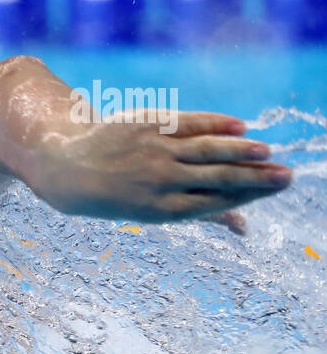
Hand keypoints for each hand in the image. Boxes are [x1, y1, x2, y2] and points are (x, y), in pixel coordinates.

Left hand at [28, 112, 291, 224]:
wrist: (67, 165)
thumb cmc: (120, 192)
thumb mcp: (153, 210)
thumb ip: (201, 216)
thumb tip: (245, 230)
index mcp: (162, 209)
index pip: (215, 202)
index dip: (248, 195)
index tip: (277, 187)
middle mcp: (159, 181)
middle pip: (216, 178)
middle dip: (254, 178)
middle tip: (287, 176)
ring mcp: (153, 151)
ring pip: (206, 150)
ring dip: (240, 151)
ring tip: (267, 152)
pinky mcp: (147, 124)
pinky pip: (189, 123)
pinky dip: (216, 124)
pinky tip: (240, 127)